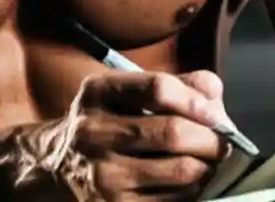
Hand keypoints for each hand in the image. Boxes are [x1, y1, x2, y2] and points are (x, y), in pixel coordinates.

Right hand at [11, 70, 233, 199]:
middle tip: (224, 143)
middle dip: (211, 139)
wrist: (50, 169)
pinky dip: (192, 191)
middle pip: (173, 133)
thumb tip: (215, 93)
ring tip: (210, 162)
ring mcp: (102, 175)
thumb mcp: (122, 93)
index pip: (157, 88)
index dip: (195, 99)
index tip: (213, 113)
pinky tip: (190, 182)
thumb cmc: (103, 123)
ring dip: (207, 167)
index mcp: (98, 93)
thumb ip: (174, 85)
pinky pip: (172, 201)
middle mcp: (94, 132)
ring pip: (179, 171)